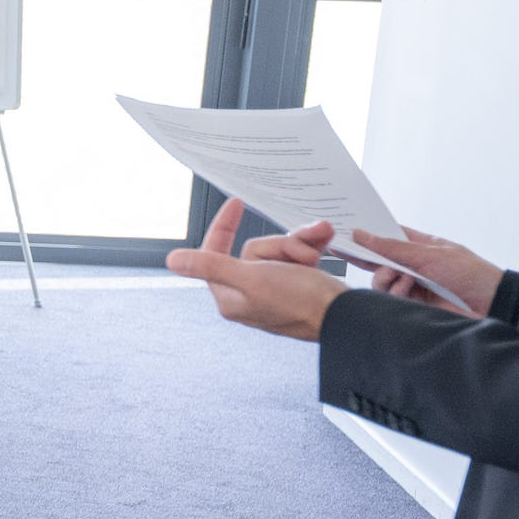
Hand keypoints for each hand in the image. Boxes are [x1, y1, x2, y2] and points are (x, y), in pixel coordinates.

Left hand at [166, 198, 348, 341]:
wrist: (346, 316)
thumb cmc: (300, 302)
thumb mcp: (252, 279)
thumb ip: (211, 266)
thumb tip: (172, 260)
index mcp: (230, 295)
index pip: (216, 252)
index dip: (225, 225)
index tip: (236, 202)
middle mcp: (248, 293)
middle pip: (256, 248)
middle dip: (283, 245)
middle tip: (302, 257)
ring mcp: (273, 290)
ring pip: (280, 248)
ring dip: (301, 244)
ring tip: (318, 254)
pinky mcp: (296, 286)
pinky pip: (298, 255)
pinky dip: (312, 247)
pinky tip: (324, 244)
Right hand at [350, 224, 501, 314]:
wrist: (491, 306)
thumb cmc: (470, 274)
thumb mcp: (430, 254)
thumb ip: (393, 248)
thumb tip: (363, 234)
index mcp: (419, 246)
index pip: (386, 235)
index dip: (366, 233)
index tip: (344, 231)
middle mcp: (412, 265)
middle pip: (377, 259)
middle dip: (367, 257)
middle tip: (349, 252)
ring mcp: (410, 286)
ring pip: (378, 281)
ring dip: (385, 278)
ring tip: (400, 278)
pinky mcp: (409, 306)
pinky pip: (387, 298)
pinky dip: (395, 292)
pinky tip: (409, 290)